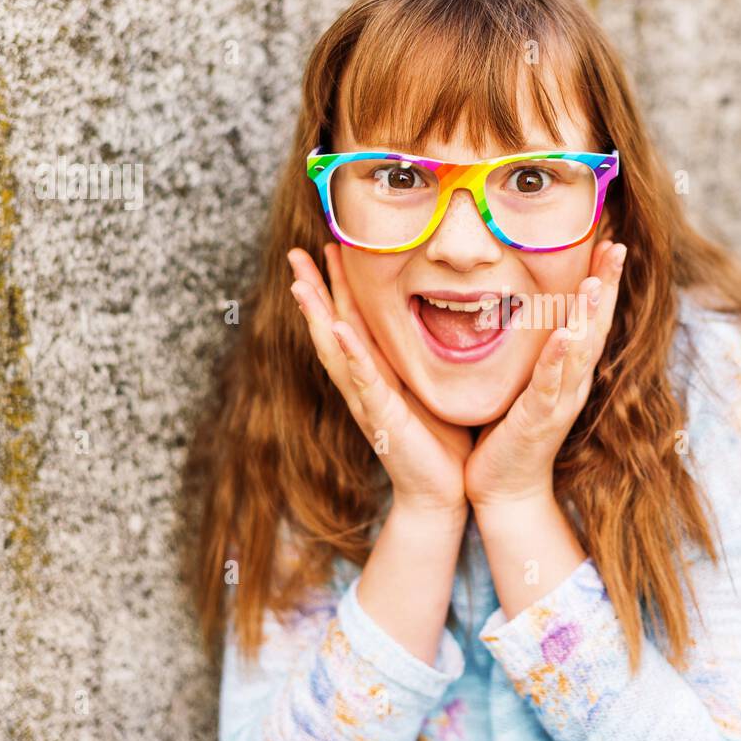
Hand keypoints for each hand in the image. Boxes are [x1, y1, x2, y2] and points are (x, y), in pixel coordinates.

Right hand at [288, 243, 472, 521]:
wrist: (443, 493)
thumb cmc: (442, 443)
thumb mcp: (433, 389)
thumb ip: (428, 360)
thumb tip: (446, 323)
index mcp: (378, 373)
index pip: (353, 321)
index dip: (338, 286)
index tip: (329, 247)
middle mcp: (364, 384)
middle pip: (331, 328)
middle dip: (313, 291)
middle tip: (295, 252)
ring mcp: (368, 400)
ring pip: (335, 350)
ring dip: (316, 316)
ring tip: (299, 283)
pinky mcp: (382, 418)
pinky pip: (362, 382)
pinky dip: (350, 356)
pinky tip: (337, 330)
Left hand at [464, 240, 626, 510]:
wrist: (505, 489)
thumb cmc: (509, 433)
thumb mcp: (525, 381)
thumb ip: (534, 349)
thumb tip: (529, 310)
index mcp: (569, 371)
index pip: (590, 318)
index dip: (602, 282)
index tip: (609, 242)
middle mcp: (573, 383)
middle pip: (596, 327)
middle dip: (607, 286)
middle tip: (616, 247)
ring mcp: (559, 402)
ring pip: (580, 352)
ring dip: (589, 316)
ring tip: (596, 281)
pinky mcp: (539, 420)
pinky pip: (551, 385)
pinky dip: (559, 359)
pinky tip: (564, 336)